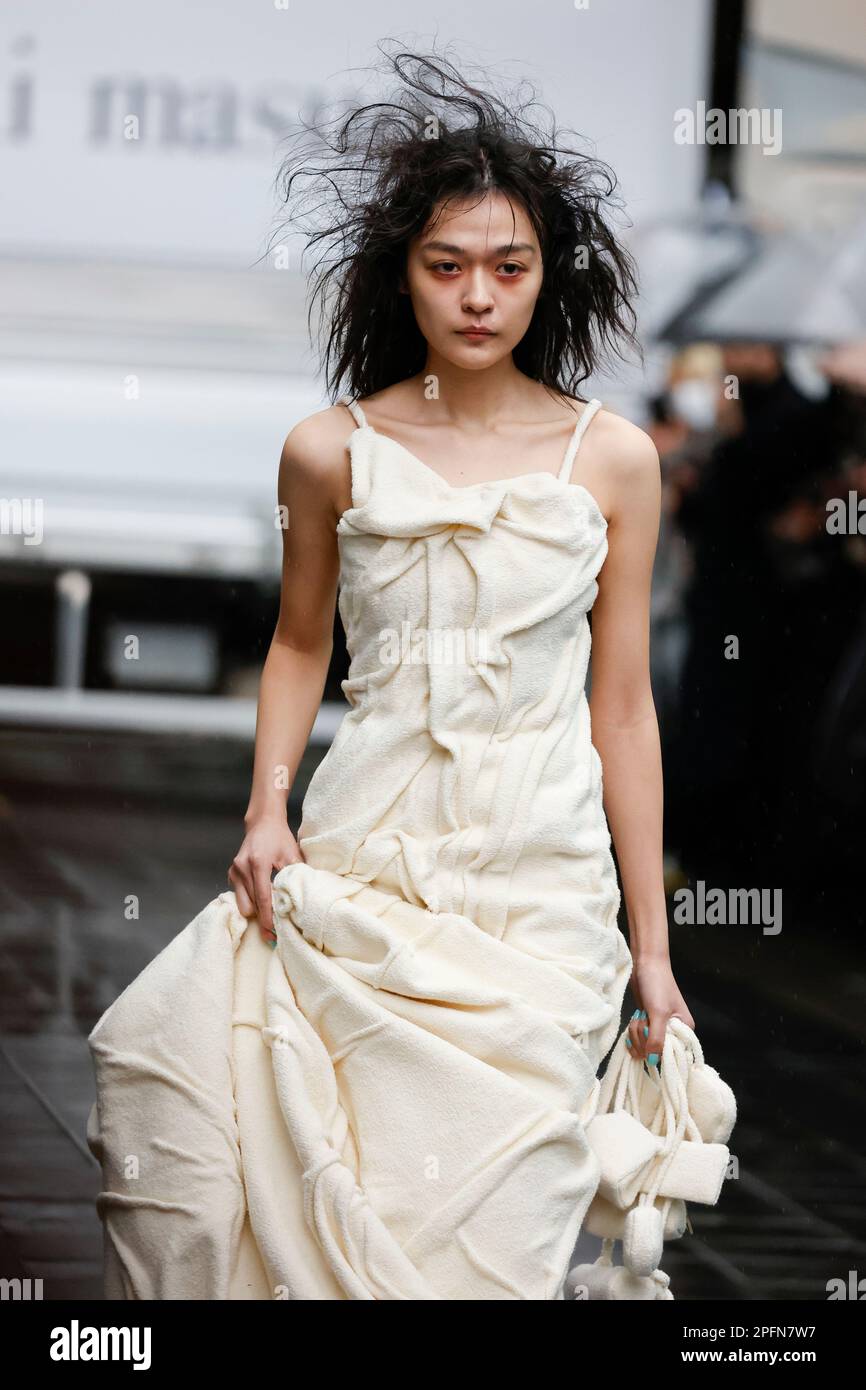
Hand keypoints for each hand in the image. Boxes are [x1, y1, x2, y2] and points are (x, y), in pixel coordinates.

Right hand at [228, 815, 303, 942]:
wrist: (262, 823)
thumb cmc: (279, 838)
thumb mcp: (292, 854)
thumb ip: (296, 875)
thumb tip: (305, 899)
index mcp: (257, 863)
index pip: (262, 897)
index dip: (268, 917)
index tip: (273, 933)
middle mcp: (242, 868)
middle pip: (251, 905)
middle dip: (262, 918)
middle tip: (275, 928)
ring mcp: (234, 871)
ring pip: (243, 904)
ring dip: (256, 911)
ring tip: (270, 914)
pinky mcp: (231, 874)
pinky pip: (239, 897)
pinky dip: (251, 902)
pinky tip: (262, 901)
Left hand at [627, 955, 694, 1066]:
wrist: (646, 965)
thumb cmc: (657, 984)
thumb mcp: (658, 1013)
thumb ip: (656, 1039)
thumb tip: (652, 1062)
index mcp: (684, 1030)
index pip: (672, 1054)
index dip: (657, 1050)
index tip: (649, 1036)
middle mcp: (673, 1031)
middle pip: (654, 1052)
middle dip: (643, 1037)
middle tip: (644, 1020)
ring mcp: (659, 1028)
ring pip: (643, 1045)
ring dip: (636, 1032)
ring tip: (640, 1015)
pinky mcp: (647, 1023)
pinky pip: (637, 1038)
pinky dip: (632, 1031)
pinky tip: (634, 1020)